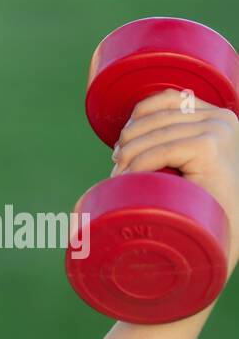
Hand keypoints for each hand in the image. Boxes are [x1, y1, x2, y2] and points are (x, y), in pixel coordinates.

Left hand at [110, 87, 238, 279]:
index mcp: (218, 117)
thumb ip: (165, 149)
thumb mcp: (183, 170)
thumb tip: (117, 145)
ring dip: (126, 159)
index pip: (166, 98)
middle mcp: (222, 119)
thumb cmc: (199, 212)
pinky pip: (160, 151)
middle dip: (126, 144)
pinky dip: (138, 166)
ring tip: (119, 180)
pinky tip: (130, 181)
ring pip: (152, 135)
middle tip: (116, 172)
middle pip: (154, 117)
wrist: (223, 241)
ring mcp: (219, 132)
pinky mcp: (210, 149)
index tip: (120, 149)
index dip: (136, 119)